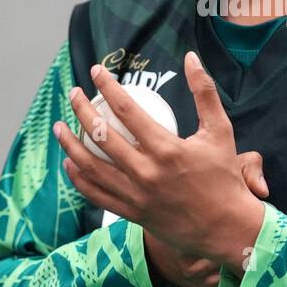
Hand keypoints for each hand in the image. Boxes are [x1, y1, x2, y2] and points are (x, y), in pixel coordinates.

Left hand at [53, 52, 266, 272]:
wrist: (226, 228)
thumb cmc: (224, 177)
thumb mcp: (220, 130)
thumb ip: (204, 92)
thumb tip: (190, 58)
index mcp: (167, 149)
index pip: (127, 110)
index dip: (107, 86)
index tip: (96, 72)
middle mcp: (147, 173)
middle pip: (102, 136)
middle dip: (82, 110)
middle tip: (74, 94)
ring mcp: (136, 196)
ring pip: (91, 167)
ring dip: (70, 145)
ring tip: (60, 127)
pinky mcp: (132, 213)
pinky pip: (97, 194)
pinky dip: (79, 178)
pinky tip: (71, 163)